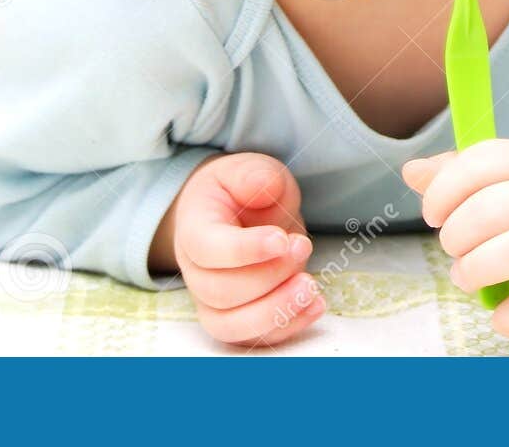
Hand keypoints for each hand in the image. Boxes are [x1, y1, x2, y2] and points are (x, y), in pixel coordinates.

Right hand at [172, 152, 322, 347]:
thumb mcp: (247, 169)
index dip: (244, 250)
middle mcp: (195, 272)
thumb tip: (264, 186)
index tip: (282, 239)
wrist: (233, 214)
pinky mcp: (236, 319)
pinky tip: (315, 305)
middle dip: (268, 275)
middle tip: (302, 246)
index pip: (207, 249)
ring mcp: (212, 301)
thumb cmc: (240, 192)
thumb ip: (254, 175)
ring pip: (232, 325)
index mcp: (193, 229)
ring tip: (310, 286)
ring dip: (275, 310)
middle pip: (220, 291)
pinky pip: (254, 338)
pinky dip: (286, 328)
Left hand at [402, 139, 508, 336]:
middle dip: (456, 237)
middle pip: (491, 210)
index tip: (433, 215)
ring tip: (466, 276)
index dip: (444, 190)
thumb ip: (461, 174)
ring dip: (474, 270)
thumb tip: (411, 172)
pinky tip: (501, 313)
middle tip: (454, 250)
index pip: (483, 161)